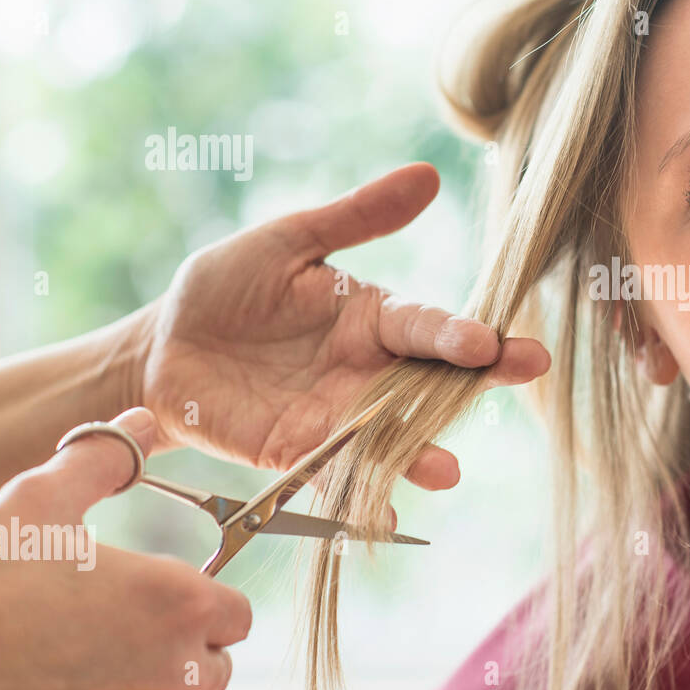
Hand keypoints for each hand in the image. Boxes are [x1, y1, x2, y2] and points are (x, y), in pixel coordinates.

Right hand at [0, 409, 251, 689]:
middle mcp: (171, 667)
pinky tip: (66, 678)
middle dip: (190, 645)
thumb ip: (102, 460)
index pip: (239, 614)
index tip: (169, 590)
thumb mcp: (39, 503)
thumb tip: (140, 423)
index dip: (210, 601)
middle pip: (218, 666)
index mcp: (175, 602)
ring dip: (149, 677)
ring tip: (91, 646)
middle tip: (135, 621)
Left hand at [136, 163, 548, 490]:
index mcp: (371, 318)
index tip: (492, 341)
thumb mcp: (290, 242)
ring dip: (420, 455)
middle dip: (478, 384)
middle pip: (430, 383)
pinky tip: (386, 515)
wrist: (161, 347)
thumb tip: (428, 175)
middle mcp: (367, 372)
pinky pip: (331, 476)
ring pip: (389, 437)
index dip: (460, 332)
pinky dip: (359, 497)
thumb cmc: (227, 287)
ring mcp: (335, 417)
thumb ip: (357, 218)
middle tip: (528, 373)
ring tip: (448, 470)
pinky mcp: (294, 453)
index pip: (426, 324)